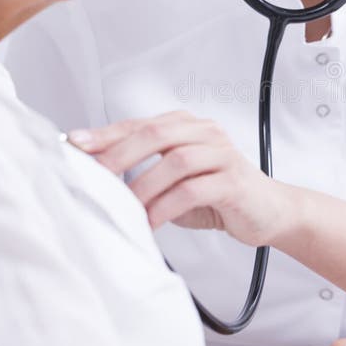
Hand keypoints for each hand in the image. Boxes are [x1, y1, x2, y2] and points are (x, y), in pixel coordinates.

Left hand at [68, 112, 293, 246]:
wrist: (270, 212)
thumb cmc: (219, 195)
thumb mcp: (176, 181)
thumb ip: (146, 174)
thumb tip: (99, 179)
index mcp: (188, 127)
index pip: (140, 124)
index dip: (106, 134)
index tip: (75, 145)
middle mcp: (206, 133)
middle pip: (156, 133)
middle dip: (119, 154)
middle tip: (94, 178)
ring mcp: (223, 154)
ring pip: (175, 160)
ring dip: (144, 187)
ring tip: (126, 209)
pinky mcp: (234, 181)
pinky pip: (195, 189)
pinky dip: (167, 206)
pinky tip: (153, 220)